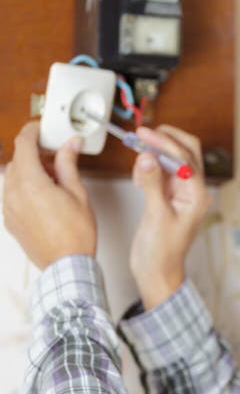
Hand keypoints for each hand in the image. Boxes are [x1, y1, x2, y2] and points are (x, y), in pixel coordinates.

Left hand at [3, 121, 95, 269]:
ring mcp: (8, 207)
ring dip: (30, 172)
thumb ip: (69, 164)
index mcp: (31, 183)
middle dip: (35, 154)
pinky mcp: (9, 219)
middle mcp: (13, 193)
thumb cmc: (76, 234)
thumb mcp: (78, 193)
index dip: (32, 131)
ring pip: (12, 177)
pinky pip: (12, 195)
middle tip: (57, 157)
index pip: (23, 144)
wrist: (67, 265)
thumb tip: (70, 145)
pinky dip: (25, 188)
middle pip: (17, 160)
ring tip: (54, 181)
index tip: (40, 129)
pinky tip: (46, 197)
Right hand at [130, 124, 210, 309]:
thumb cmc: (161, 252)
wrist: (157, 273)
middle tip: (141, 136)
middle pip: (186, 151)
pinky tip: (139, 178)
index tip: (144, 133)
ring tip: (138, 166)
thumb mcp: (156, 216)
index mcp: (198, 195)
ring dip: (155, 155)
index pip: (185, 157)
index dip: (164, 142)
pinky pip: (162, 172)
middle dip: (164, 141)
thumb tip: (146, 157)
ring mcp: (182, 193)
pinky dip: (150, 168)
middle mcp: (194, 191)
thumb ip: (152, 184)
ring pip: (173, 160)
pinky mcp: (169, 196)